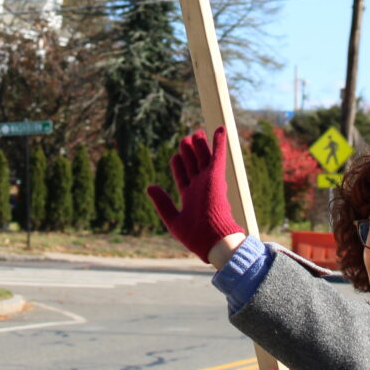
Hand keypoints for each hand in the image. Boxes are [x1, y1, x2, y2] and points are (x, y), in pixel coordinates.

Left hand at [146, 127, 243, 262]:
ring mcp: (208, 181)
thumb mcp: (173, 219)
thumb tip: (149, 186)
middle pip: (193, 165)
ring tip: (196, 132)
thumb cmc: (195, 235)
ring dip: (200, 145)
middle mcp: (200, 187)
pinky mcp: (216, 176)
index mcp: (190, 198)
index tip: (176, 156)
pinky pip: (218, 155)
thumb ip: (162, 202)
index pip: (183, 176)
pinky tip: (220, 129)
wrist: (213, 240)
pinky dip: (219, 142)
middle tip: (185, 139)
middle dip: (189, 152)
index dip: (179, 165)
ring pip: (203, 157)